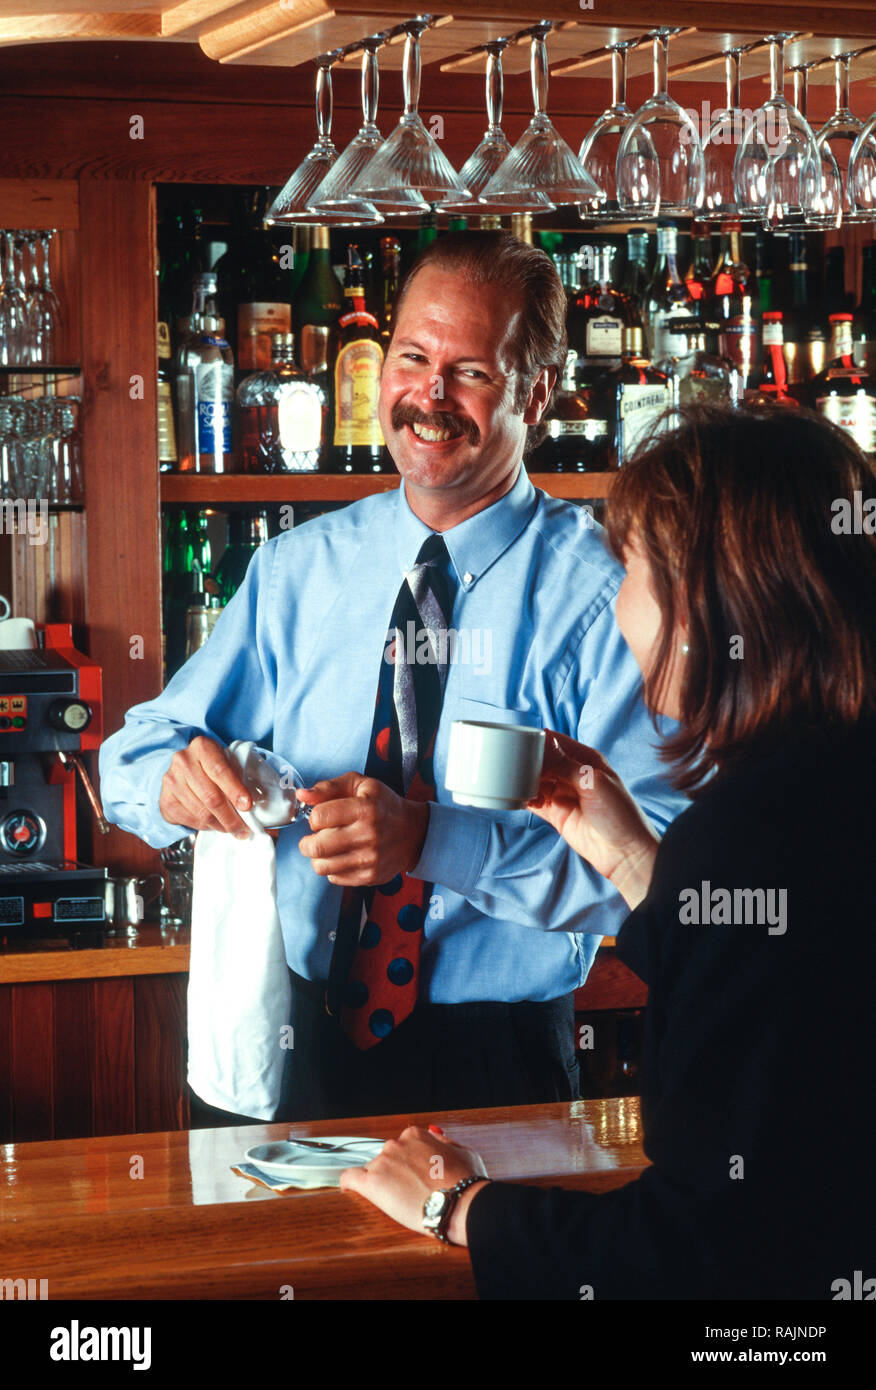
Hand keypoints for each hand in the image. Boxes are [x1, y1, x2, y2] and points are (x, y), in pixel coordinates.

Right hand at [159, 735, 252, 838]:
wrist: (185, 768)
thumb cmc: (213, 766)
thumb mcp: (227, 762)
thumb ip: (238, 777)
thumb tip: (250, 807)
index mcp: (202, 746)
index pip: (220, 770)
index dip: (235, 790)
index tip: (247, 806)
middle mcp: (183, 761)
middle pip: (210, 796)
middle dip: (230, 817)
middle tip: (243, 829)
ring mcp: (171, 780)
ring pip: (200, 812)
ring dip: (219, 825)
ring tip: (231, 828)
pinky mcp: (165, 800)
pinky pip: (189, 820)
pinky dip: (205, 827)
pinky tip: (214, 824)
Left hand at [297, 773, 429, 886]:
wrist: (413, 832)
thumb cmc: (382, 805)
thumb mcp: (360, 785)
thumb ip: (328, 788)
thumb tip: (302, 795)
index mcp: (365, 808)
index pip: (318, 817)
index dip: (314, 817)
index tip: (321, 817)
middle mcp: (368, 835)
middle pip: (316, 846)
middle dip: (307, 842)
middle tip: (314, 837)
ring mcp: (370, 859)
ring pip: (321, 866)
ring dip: (318, 857)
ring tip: (328, 848)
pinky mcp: (370, 876)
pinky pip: (334, 878)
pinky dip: (332, 868)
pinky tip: (343, 857)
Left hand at [340, 1125, 488, 1245]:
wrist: (460, 1203)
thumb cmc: (464, 1181)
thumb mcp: (462, 1151)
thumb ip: (445, 1141)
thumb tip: (436, 1134)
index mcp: (416, 1135)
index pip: (403, 1145)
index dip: (407, 1161)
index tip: (411, 1172)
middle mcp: (397, 1144)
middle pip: (387, 1157)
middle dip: (395, 1172)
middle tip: (408, 1190)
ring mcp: (383, 1163)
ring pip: (372, 1169)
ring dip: (380, 1181)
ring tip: (394, 1199)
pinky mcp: (373, 1183)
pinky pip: (351, 1177)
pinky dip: (348, 1182)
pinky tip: (348, 1188)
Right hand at [529, 730, 659, 907]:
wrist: (623, 853)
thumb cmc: (619, 815)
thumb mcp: (593, 783)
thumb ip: (565, 764)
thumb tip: (544, 740)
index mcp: (586, 760)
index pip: (556, 742)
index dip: (538, 741)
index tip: (520, 742)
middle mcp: (572, 774)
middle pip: (542, 761)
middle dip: (528, 762)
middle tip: (513, 765)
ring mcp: (562, 794)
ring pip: (535, 780)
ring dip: (524, 780)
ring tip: (516, 782)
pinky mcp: (555, 813)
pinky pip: (534, 801)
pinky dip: (525, 798)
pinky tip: (521, 798)